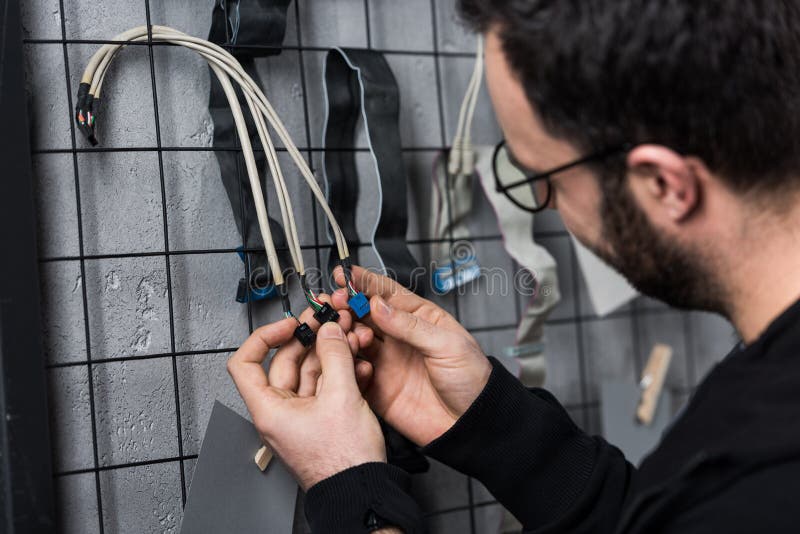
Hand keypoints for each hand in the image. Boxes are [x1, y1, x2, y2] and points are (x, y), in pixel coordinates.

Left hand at [227, 299, 384, 489]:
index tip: (289, 325)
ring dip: (332, 355)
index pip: (245, 363)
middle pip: (286, 363)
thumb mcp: (341, 397)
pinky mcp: (322, 420)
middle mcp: (280, 413)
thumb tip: (329, 332)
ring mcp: (302, 417)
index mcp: (269, 410)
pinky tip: (359, 365)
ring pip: (311, 374)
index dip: (264, 337)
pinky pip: (326, 388)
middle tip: (329, 322)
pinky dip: (341, 374)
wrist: (364, 492)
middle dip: (310, 340)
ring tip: (351, 340)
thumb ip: (335, 356)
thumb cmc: (343, 463)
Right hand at [329, 266, 492, 446]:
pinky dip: (344, 361)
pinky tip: (345, 355)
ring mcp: (385, 361)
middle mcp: (398, 338)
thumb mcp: (447, 344)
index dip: (365, 282)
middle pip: (364, 314)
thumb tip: (378, 306)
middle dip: (347, 304)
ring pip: (355, 339)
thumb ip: (410, 326)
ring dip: (343, 331)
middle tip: (335, 301)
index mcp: (418, 318)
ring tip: (339, 326)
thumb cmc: (470, 379)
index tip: (345, 274)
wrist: (471, 423)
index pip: (387, 294)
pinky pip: (353, 370)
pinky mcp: (376, 386)